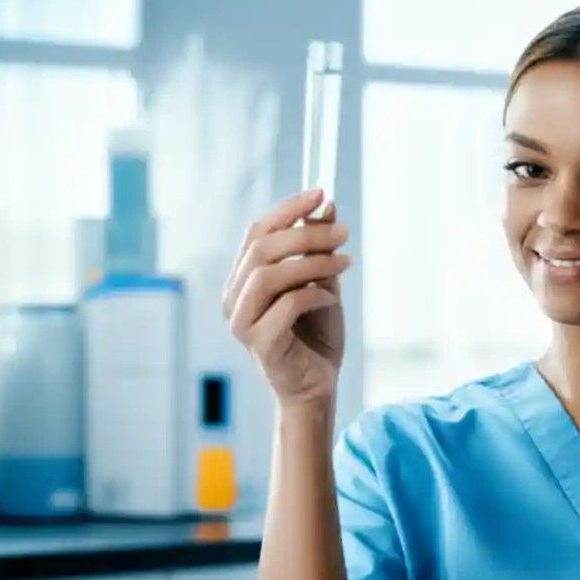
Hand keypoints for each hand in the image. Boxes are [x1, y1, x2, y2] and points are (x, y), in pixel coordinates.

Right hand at [223, 189, 350, 412]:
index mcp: (243, 279)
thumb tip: (326, 206)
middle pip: (262, 249)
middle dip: (307, 234)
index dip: (288, 210)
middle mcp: (235, 297)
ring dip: (313, 262)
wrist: (317, 386)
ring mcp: (242, 321)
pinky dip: (314, 294)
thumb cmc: (314, 335)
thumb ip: (318, 249)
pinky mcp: (260, 343)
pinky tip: (332, 298)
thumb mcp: (321, 282)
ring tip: (345, 262)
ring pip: (270, 274)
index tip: (321, 193)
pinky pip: (286, 305)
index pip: (256, 232)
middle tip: (344, 232)